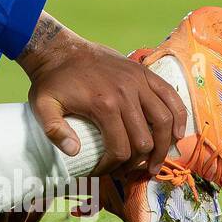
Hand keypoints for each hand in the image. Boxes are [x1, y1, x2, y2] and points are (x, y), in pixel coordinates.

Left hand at [16, 13, 186, 174]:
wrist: (59, 49)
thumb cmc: (51, 81)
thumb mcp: (42, 106)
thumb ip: (54, 130)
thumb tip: (75, 152)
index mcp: (103, 105)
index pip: (120, 149)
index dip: (114, 167)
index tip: (105, 172)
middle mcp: (126, 93)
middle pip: (144, 140)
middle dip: (138, 163)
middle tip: (129, 172)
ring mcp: (138, 81)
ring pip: (164, 121)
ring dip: (164, 147)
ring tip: (156, 164)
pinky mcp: (144, 72)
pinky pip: (171, 96)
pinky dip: (179, 117)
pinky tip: (177, 135)